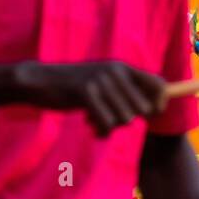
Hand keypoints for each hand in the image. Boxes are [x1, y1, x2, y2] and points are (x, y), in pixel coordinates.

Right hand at [14, 60, 166, 135]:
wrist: (39, 81)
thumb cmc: (74, 87)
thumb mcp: (103, 83)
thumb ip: (125, 92)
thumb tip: (150, 109)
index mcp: (123, 68)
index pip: (160, 85)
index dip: (160, 104)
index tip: (149, 115)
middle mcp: (116, 71)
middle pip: (144, 108)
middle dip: (130, 120)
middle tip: (112, 119)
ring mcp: (101, 81)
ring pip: (126, 118)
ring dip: (112, 126)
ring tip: (96, 122)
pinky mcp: (86, 92)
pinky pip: (107, 123)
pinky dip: (101, 131)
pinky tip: (91, 127)